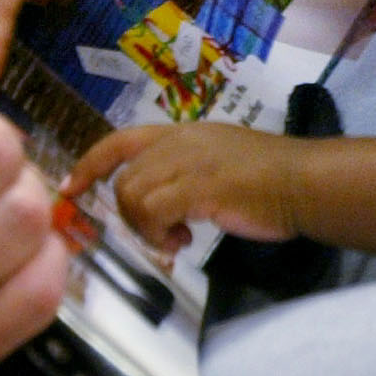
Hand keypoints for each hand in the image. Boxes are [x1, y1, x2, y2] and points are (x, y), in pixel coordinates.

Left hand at [64, 124, 306, 253]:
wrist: (303, 181)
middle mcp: (180, 142)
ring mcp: (188, 163)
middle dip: (132, 216)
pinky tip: (183, 243)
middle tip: (163, 235)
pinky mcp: (198, 188)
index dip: (90, 164)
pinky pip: (154, 213)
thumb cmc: (270, 177)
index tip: (71, 188)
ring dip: (147, 228)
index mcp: (182, 133)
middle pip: (124, 180)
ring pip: (133, 197)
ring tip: (176, 240)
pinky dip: (160, 235)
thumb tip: (164, 202)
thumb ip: (187, 171)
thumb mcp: (219, 160)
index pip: (120, 141)